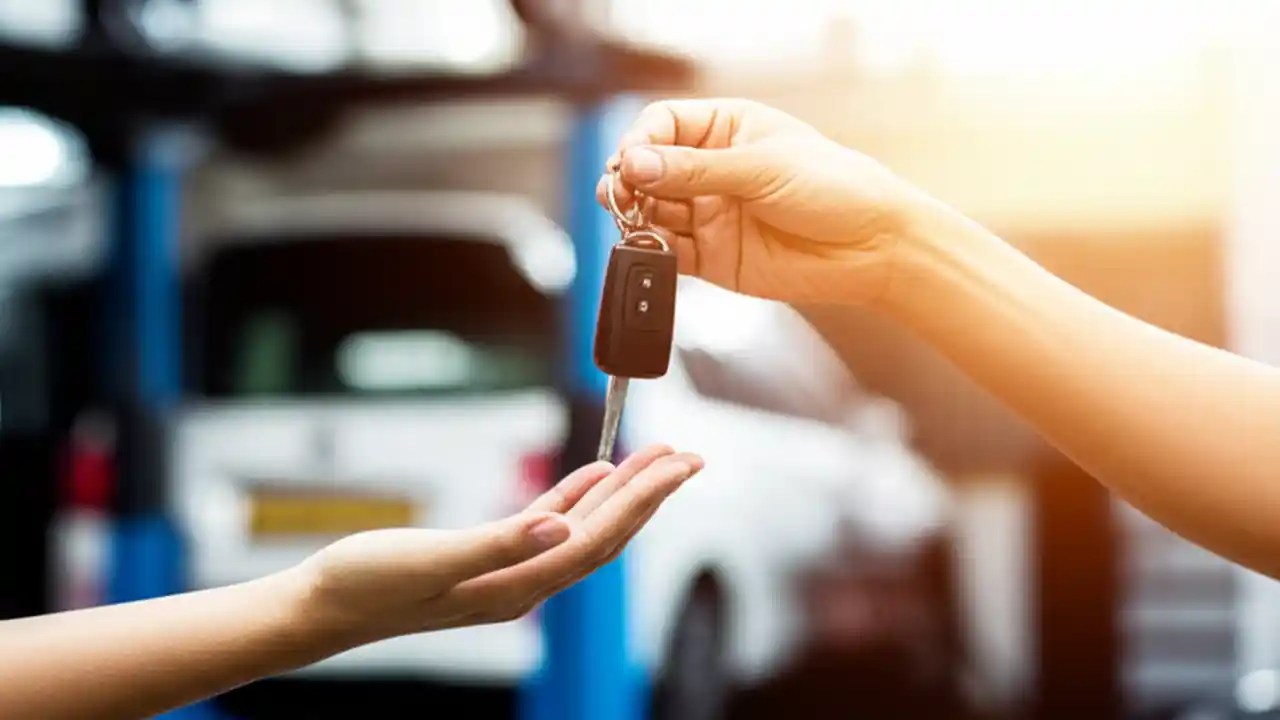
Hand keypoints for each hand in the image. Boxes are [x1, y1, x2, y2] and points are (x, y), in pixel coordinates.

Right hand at [287, 445, 701, 646]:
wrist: (321, 607)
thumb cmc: (367, 585)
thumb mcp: (431, 561)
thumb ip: (499, 544)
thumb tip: (563, 528)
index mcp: (515, 587)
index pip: (597, 541)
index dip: (642, 502)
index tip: (677, 466)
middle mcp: (522, 584)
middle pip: (603, 536)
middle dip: (650, 496)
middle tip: (689, 458)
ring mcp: (507, 572)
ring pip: (582, 528)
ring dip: (622, 495)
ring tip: (658, 462)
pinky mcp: (486, 557)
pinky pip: (547, 523)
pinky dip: (576, 497)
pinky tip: (595, 476)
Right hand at [597, 98, 960, 306]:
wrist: (873, 247)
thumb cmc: (836, 189)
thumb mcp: (762, 168)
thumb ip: (695, 171)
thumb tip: (635, 164)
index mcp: (727, 129)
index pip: (663, 125)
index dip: (641, 141)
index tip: (632, 160)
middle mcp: (712, 171)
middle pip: (649, 171)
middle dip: (629, 182)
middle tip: (622, 194)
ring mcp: (711, 214)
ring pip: (653, 212)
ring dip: (637, 217)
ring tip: (637, 222)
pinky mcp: (713, 257)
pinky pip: (669, 253)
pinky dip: (654, 253)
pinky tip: (652, 249)